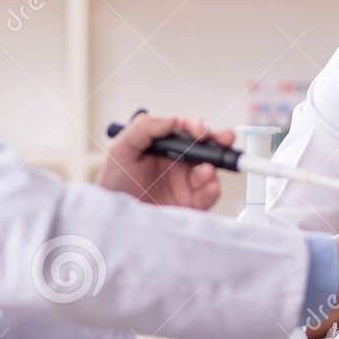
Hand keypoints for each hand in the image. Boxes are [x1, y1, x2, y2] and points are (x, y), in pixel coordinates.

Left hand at [99, 112, 230, 209]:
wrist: (114, 218)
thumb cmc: (114, 183)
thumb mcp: (121, 149)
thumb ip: (144, 129)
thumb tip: (173, 120)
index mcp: (166, 146)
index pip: (188, 130)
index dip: (197, 127)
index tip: (199, 132)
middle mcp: (180, 162)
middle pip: (207, 146)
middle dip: (220, 140)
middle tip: (224, 140)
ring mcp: (187, 183)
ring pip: (211, 169)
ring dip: (212, 167)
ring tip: (204, 172)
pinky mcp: (192, 204)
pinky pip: (210, 194)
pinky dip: (213, 189)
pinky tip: (209, 187)